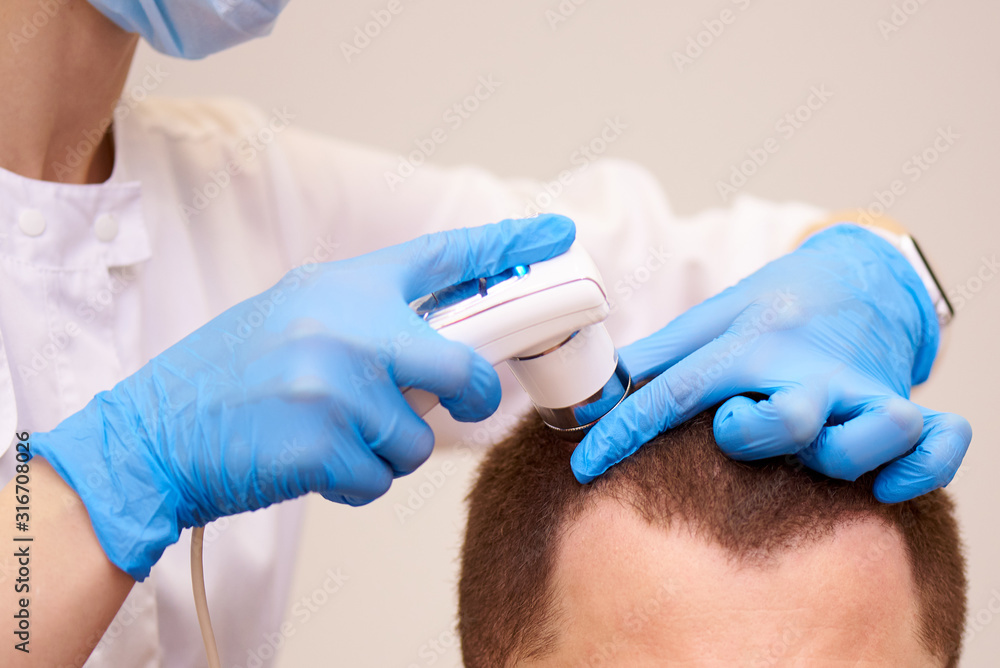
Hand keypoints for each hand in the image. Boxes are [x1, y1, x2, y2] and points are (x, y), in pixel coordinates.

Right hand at [34, 215, 575, 579]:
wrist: (154, 432)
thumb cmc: (228, 377)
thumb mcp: (296, 316)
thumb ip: (367, 320)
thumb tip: (442, 346)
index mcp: (342, 286)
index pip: (443, 258)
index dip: (506, 244)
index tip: (554, 233)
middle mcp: (346, 328)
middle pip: (462, 366)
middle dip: (472, 394)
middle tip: (467, 401)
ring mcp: (336, 386)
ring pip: (420, 438)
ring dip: (390, 448)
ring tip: (335, 434)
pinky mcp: (323, 445)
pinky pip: (382, 476)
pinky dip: (358, 479)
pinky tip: (315, 462)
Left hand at [572, 224, 970, 502]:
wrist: (856, 274)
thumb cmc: (777, 305)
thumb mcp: (715, 316)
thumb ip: (662, 353)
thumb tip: (603, 386)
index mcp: (747, 346)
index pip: (674, 392)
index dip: (622, 432)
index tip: (585, 466)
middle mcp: (805, 371)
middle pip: (786, 419)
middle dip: (756, 435)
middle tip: (735, 427)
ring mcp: (859, 389)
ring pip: (871, 432)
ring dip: (846, 454)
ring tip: (824, 450)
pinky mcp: (900, 401)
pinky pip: (935, 443)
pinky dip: (921, 468)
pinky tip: (887, 486)